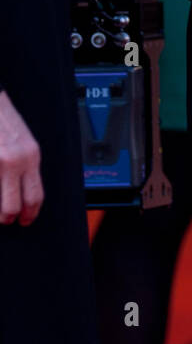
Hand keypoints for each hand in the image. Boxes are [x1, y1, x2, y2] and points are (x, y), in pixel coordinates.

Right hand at [0, 91, 43, 225]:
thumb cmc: (7, 122)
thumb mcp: (25, 143)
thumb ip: (26, 166)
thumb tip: (24, 191)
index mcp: (31, 157)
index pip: (36, 195)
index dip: (31, 212)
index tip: (26, 219)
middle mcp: (16, 162)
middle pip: (16, 204)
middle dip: (12, 218)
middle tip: (9, 220)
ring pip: (1, 200)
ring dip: (0, 210)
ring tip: (0, 213)